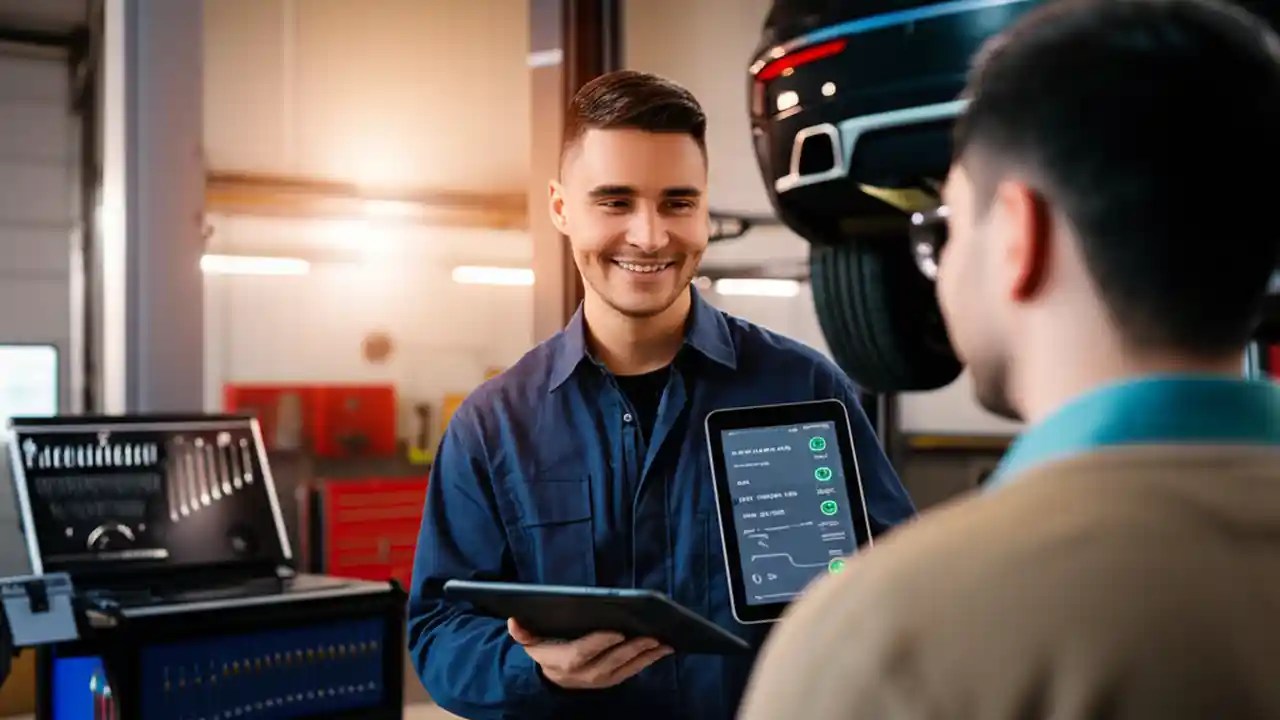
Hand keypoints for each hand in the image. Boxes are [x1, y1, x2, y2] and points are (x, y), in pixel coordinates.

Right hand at [508, 618, 672, 689]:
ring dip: (646, 657)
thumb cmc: (544, 651)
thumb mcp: (529, 642)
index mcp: (563, 662)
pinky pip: (631, 673)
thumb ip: (522, 633)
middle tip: (651, 635)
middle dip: (632, 649)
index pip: (582, 653)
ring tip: (664, 642)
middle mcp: (583, 674)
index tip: (617, 631)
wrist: (548, 680)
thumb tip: (513, 620)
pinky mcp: (610, 681)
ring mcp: (599, 680)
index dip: (599, 643)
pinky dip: (647, 662)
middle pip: (610, 662)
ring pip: (625, 670)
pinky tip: (661, 650)